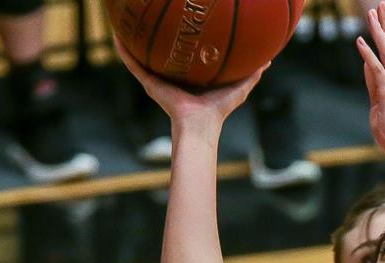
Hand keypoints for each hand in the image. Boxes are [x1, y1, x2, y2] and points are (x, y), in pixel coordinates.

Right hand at [114, 35, 265, 128]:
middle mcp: (170, 76)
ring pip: (141, 55)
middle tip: (153, 16)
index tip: (182, 23)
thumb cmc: (218, 110)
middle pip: (160, 51)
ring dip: (132, 39)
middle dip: (155, 35)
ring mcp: (157, 78)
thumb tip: (268, 59)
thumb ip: (252, 73)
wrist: (200, 125)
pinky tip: (116, 35)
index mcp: (188, 76)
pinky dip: (123, 51)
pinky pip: (132, 64)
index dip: (181, 39)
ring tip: (126, 20)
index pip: (183, 54)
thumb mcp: (238, 87)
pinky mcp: (149, 82)